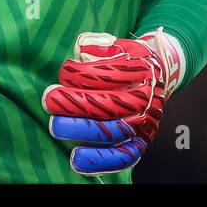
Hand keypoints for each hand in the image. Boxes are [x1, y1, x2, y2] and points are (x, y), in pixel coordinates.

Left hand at [41, 28, 183, 175]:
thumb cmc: (128, 60)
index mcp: (142, 72)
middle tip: (48, 100)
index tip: (64, 72)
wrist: (158, 78)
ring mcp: (144, 124)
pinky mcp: (140, 144)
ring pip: (113, 131)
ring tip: (56, 127)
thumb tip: (82, 48)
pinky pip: (122, 157)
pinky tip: (77, 160)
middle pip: (111, 104)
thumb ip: (99, 46)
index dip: (84, 73)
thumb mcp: (118, 45)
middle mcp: (146, 100)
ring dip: (82, 130)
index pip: (111, 74)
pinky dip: (100, 162)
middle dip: (76, 103)